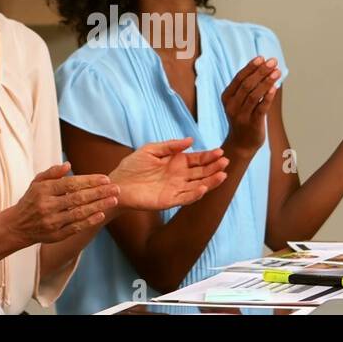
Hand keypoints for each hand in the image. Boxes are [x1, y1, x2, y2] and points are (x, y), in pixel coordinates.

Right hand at [5, 163, 118, 244]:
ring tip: (114, 200)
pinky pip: (76, 227)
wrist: (17, 226)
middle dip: (99, 193)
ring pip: (79, 213)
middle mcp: (48, 205)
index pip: (70, 184)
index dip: (89, 181)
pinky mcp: (56, 235)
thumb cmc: (31, 200)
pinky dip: (89, 221)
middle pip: (77, 198)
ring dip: (98, 206)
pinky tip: (102, 214)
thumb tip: (68, 164)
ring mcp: (52, 221)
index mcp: (44, 190)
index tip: (105, 178)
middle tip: (116, 188)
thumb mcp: (37, 182)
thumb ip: (52, 172)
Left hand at [109, 138, 228, 210]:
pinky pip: (185, 198)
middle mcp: (179, 177)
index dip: (209, 156)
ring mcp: (175, 189)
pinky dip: (195, 194)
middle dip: (214, 167)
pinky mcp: (169, 201)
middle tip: (225, 162)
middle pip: (201, 172)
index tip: (220, 152)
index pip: (197, 159)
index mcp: (176, 163)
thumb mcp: (151, 150)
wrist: (117, 184)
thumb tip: (190, 140)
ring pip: (198, 185)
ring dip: (211, 181)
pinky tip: (204, 187)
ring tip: (222, 175)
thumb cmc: (132, 167)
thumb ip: (170, 146)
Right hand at [221, 56, 280, 155]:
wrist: (241, 144)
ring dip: (266, 82)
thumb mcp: (239, 102)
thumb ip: (247, 87)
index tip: (262, 58)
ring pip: (254, 95)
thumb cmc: (243, 118)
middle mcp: (232, 106)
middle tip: (273, 62)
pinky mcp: (252, 124)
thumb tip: (263, 66)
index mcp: (227, 97)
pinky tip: (275, 88)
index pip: (239, 78)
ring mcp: (241, 116)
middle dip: (261, 71)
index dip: (251, 67)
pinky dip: (268, 97)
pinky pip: (261, 108)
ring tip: (277, 72)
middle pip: (247, 85)